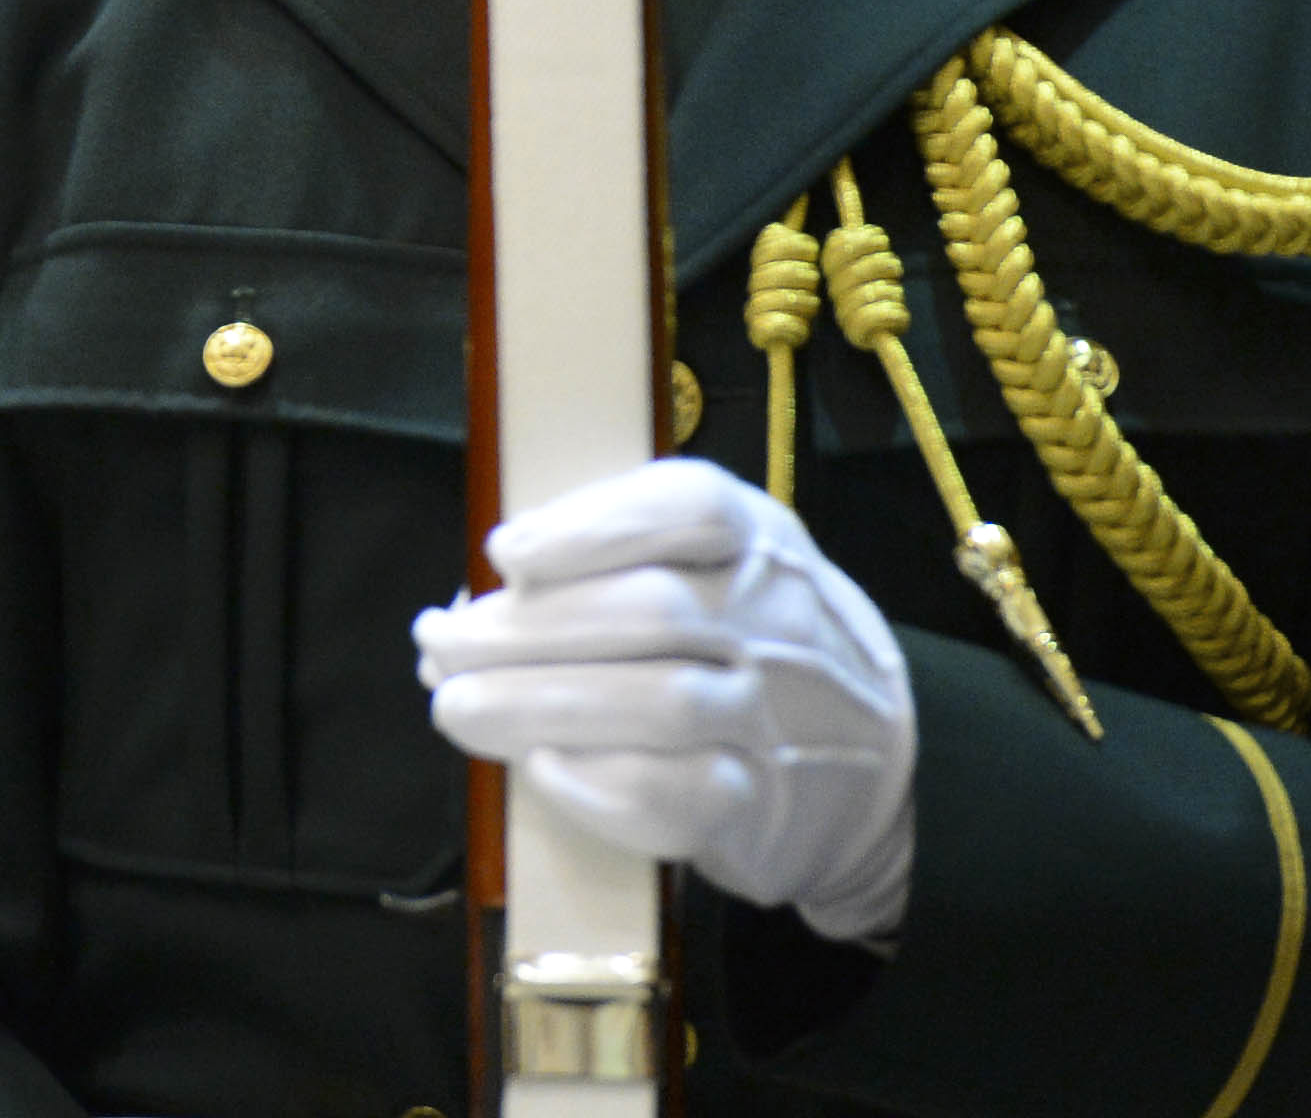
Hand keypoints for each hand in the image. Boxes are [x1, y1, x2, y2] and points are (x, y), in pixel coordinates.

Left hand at [413, 454, 914, 945]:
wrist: (872, 752)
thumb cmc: (742, 632)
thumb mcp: (706, 558)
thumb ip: (609, 554)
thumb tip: (481, 593)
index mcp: (751, 538)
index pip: (687, 509)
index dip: (589, 529)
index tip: (504, 552)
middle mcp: (772, 618)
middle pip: (650, 614)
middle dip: (524, 630)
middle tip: (438, 645)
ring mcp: (771, 714)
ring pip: (660, 704)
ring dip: (536, 705)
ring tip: (457, 705)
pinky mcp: (755, 801)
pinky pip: (678, 797)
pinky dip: (597, 786)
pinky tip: (538, 768)